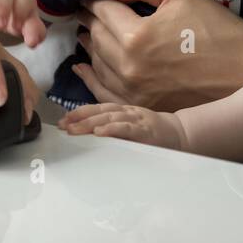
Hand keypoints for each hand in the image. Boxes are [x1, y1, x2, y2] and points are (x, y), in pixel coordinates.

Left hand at [58, 102, 187, 151]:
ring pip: (109, 118)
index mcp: (122, 110)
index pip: (97, 108)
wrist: (179, 133)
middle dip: (79, 118)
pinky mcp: (144, 131)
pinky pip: (126, 129)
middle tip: (63, 126)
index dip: (79, 112)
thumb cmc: (152, 131)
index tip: (63, 120)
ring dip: (90, 123)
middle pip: (99, 112)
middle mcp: (127, 112)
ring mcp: (136, 120)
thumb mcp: (130, 125)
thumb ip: (113, 126)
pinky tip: (99, 132)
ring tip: (74, 129)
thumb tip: (91, 133)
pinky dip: (112, 129)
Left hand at [72, 0, 242, 110]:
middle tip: (84, 10)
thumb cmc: (216, 30)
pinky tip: (82, 67)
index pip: (102, 11)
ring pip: (97, 63)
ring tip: (84, 33)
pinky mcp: (141, 106)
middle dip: (88, 20)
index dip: (92, 0)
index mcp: (136, 36)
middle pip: (95, 36)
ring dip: (88, 46)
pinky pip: (104, 91)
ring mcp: (133, 91)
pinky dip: (90, 77)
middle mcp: (129, 67)